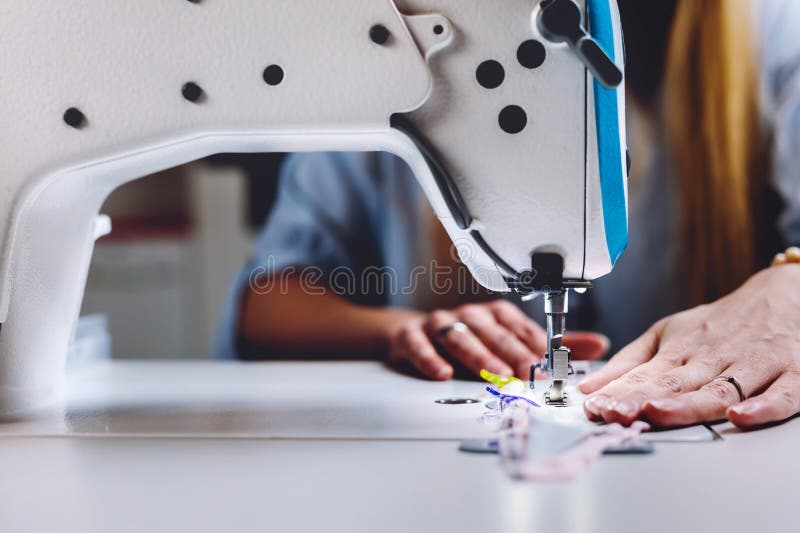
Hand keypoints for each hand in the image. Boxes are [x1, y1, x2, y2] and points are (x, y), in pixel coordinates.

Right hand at [388, 300, 608, 380]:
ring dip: (477, 355)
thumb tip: (600, 345)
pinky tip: (442, 373)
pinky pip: (418, 343)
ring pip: (458, 335)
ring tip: (493, 375)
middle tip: (526, 372)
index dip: (533, 344)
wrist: (411, 335)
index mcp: (494, 315)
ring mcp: (438, 324)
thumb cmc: (467, 341)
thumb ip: (550, 346)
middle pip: (491, 331)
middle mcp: (468, 316)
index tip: (549, 363)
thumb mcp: (508, 342)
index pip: (517, 326)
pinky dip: (429, 357)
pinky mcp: (410, 336)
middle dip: (510, 352)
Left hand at [578, 265, 799, 428]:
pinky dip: (761, 406)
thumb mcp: (669, 333)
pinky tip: (739, 416)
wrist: (784, 294)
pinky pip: (780, 394)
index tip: (593, 406)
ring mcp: (753, 365)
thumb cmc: (722, 322)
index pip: (645, 375)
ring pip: (718, 389)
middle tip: (613, 413)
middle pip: (675, 383)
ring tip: (656, 412)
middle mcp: (714, 357)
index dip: (618, 393)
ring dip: (687, 404)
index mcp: (681, 349)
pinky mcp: (792, 373)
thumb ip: (629, 363)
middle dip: (641, 398)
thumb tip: (588, 387)